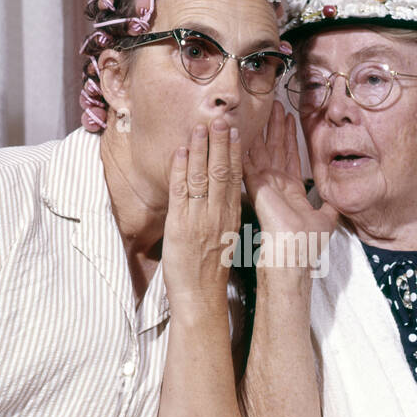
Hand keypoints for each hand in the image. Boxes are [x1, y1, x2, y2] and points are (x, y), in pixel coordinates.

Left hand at [162, 117, 242, 316]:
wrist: (199, 297)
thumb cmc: (210, 273)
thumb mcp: (225, 241)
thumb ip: (223, 217)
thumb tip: (222, 201)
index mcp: (231, 217)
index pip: (236, 179)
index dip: (235, 154)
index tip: (236, 134)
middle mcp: (218, 214)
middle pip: (221, 171)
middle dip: (221, 143)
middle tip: (221, 119)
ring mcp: (199, 218)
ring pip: (202, 176)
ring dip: (200, 149)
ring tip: (201, 127)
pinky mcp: (180, 224)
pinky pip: (181, 191)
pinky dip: (181, 169)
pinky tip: (181, 151)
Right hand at [244, 103, 338, 270]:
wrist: (293, 254)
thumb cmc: (307, 243)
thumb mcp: (326, 219)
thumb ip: (329, 207)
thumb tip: (339, 199)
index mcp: (292, 192)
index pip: (290, 158)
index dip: (290, 138)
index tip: (290, 119)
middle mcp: (276, 185)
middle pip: (275, 149)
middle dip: (276, 126)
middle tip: (275, 104)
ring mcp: (264, 184)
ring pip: (263, 149)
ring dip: (264, 128)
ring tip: (265, 108)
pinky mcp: (255, 185)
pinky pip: (248, 160)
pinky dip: (245, 143)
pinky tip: (243, 127)